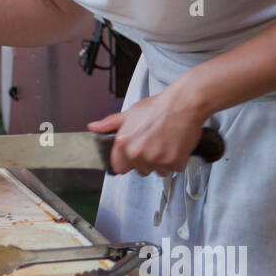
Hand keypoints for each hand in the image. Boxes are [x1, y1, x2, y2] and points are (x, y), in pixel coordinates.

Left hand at [88, 93, 207, 175]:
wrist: (182, 104)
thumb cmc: (158, 107)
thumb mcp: (129, 114)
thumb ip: (110, 123)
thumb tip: (93, 127)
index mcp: (124, 144)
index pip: (119, 168)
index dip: (128, 162)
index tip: (135, 157)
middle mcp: (137, 154)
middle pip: (141, 170)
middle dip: (147, 161)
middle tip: (155, 144)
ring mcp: (156, 160)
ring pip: (158, 171)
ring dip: (163, 162)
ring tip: (166, 143)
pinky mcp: (173, 162)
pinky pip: (174, 168)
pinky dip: (177, 160)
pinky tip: (176, 146)